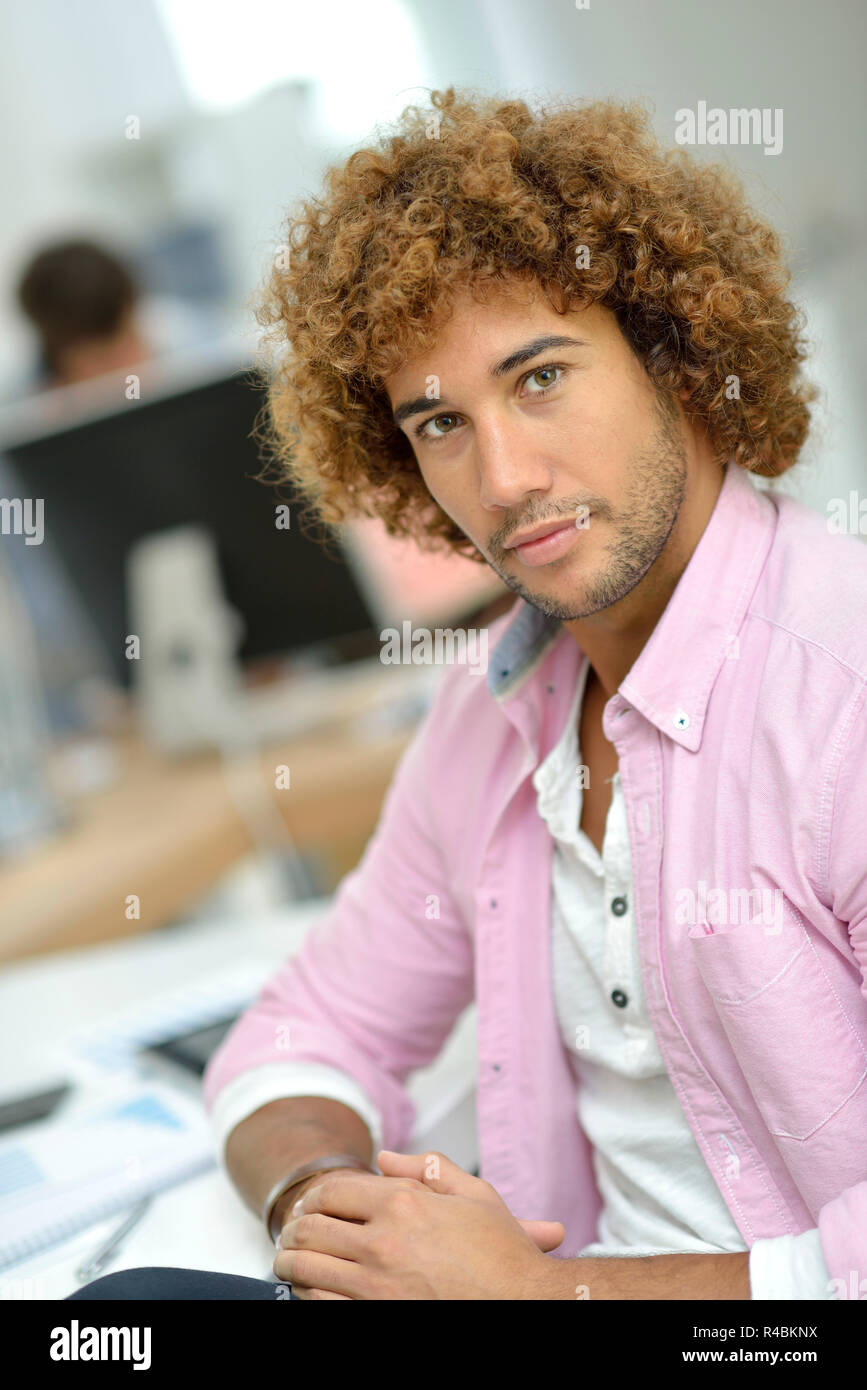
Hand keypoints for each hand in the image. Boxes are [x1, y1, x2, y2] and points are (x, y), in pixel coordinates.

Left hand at [272, 1148, 563, 1298]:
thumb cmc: (504, 1256)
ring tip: (289, 1263)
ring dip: (291, 1265)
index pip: (333, 1192)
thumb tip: (385, 1157)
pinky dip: (308, 1296)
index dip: (314, 1196)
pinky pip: (321, 1306)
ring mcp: (377, 1288)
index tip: (311, 1205)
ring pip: (307, 1271)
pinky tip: (312, 1291)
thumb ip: (427, 1168)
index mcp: (404, 1205)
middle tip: (290, 1236)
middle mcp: (384, 1244)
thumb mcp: (475, 1196)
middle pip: (310, 1230)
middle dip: (293, 1232)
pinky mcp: (376, 1317)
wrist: (526, 1304)